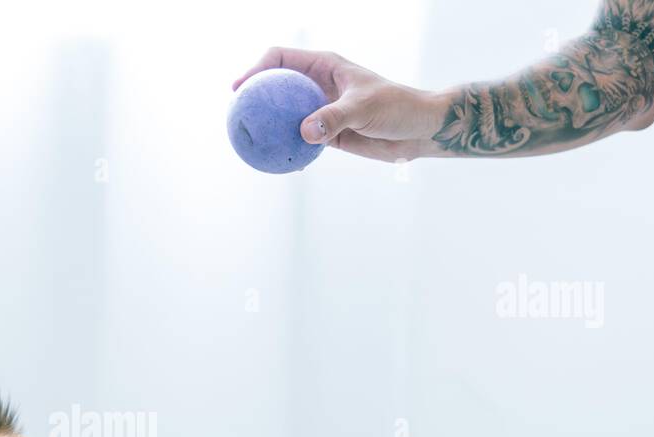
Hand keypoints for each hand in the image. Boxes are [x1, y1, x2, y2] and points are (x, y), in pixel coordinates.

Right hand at [233, 48, 449, 161]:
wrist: (417, 130)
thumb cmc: (397, 107)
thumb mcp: (364, 107)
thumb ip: (333, 117)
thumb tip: (303, 132)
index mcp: (324, 66)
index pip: (281, 58)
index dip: (256, 68)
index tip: (241, 88)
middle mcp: (319, 85)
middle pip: (276, 87)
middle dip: (254, 98)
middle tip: (235, 116)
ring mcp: (321, 110)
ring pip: (285, 116)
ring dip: (267, 127)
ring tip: (247, 141)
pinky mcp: (327, 134)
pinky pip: (298, 140)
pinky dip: (285, 148)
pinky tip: (275, 162)